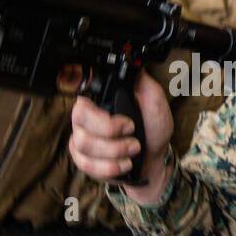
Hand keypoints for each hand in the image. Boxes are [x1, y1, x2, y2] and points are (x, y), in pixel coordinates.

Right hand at [69, 72, 174, 204]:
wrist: (155, 160)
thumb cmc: (152, 131)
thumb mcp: (155, 104)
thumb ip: (144, 85)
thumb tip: (135, 67)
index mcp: (99, 106)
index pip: (81, 107)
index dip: (102, 119)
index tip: (128, 125)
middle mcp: (86, 124)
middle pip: (80, 130)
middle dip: (111, 138)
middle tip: (133, 139)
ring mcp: (83, 144)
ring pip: (84, 148)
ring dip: (115, 152)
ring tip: (133, 151)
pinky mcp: (85, 163)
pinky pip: (87, 166)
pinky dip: (111, 168)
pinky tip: (125, 164)